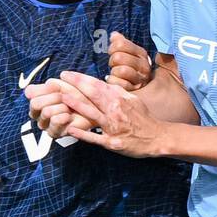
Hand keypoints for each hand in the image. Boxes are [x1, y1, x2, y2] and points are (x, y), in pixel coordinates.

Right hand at [26, 77, 93, 138]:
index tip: (57, 87)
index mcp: (37, 99)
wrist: (92, 109)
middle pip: (35, 103)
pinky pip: (55, 121)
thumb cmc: (77, 96)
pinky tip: (69, 116)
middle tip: (63, 97)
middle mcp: (38, 112)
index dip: (45, 88)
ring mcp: (44, 124)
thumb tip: (28, 92)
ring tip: (69, 108)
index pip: (30, 93)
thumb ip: (44, 87)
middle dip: (52, 98)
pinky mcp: (53, 133)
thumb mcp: (61, 85)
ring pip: (46, 112)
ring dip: (61, 107)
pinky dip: (64, 116)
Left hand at [29, 71, 165, 158]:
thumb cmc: (143, 118)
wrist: (157, 138)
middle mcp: (115, 110)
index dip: (80, 78)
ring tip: (62, 98)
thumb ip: (117, 92)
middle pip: (92, 95)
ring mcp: (113, 127)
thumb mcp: (133, 100)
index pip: (97, 85)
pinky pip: (95, 137)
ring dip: (76, 105)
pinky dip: (83, 134)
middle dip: (75, 85)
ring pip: (92, 113)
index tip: (67, 74)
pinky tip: (70, 130)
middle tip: (58, 79)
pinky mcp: (112, 142)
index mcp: (119, 99)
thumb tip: (104, 82)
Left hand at [106, 30, 151, 90]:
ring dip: (113, 72)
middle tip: (113, 64)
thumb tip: (113, 35)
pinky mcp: (134, 90)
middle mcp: (143, 66)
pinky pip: (119, 84)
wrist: (140, 88)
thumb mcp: (128, 53)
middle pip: (119, 57)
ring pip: (121, 71)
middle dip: (112, 61)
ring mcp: (140, 79)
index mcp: (141, 53)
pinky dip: (112, 81)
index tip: (112, 52)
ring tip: (115, 73)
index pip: (121, 44)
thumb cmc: (130, 67)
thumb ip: (121, 43)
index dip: (112, 47)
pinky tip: (112, 80)